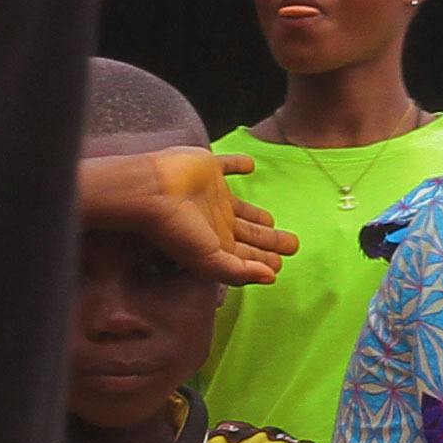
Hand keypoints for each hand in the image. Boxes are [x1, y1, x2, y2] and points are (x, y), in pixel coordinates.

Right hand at [82, 149, 289, 286]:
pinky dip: (239, 164)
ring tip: (271, 219)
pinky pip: (228, 165)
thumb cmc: (177, 229)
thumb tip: (271, 278)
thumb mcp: (209, 260)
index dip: (265, 260)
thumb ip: (240, 272)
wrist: (150, 190)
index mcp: (219, 243)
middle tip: (292, 245)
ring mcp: (212, 195)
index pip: (248, 255)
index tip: (280, 264)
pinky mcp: (208, 168)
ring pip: (242, 207)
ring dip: (257, 214)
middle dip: (269, 241)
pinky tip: (251, 164)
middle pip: (250, 233)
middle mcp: (216, 220)